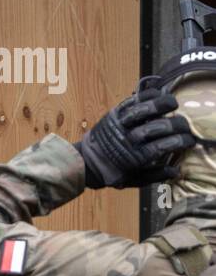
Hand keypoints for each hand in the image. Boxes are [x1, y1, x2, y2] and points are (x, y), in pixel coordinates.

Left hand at [76, 88, 194, 188]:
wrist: (85, 162)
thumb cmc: (111, 173)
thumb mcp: (133, 180)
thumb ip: (155, 176)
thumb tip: (176, 171)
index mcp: (138, 156)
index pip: (167, 145)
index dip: (183, 141)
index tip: (190, 141)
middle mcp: (131, 138)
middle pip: (163, 125)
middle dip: (179, 125)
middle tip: (183, 127)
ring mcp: (123, 123)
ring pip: (149, 107)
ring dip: (165, 104)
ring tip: (173, 105)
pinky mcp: (116, 113)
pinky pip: (134, 98)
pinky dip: (148, 94)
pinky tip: (158, 95)